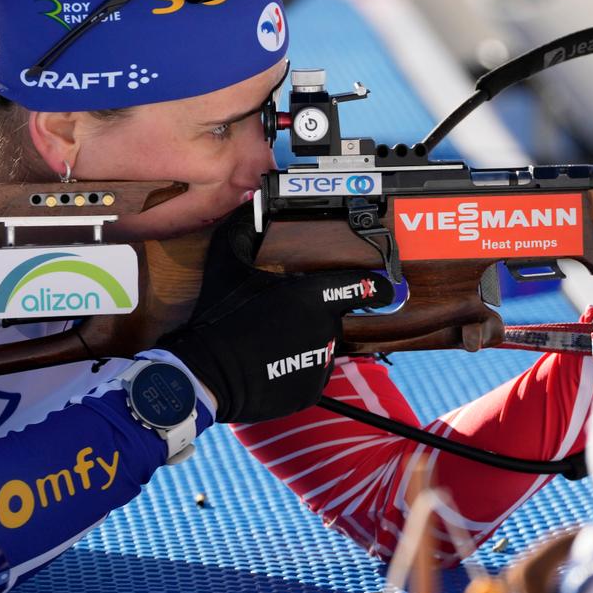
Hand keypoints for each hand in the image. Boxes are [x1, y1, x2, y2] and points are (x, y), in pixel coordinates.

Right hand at [159, 215, 393, 422]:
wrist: (205, 375)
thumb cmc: (219, 317)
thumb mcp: (227, 264)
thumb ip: (242, 229)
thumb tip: (248, 202)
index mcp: (312, 297)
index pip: (362, 287)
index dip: (378, 286)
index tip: (386, 287)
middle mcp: (325, 329)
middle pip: (331, 317)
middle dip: (313, 315)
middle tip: (279, 318)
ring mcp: (320, 362)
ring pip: (320, 346)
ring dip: (301, 342)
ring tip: (268, 343)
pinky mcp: (310, 390)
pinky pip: (308, 374)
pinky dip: (293, 370)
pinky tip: (268, 364)